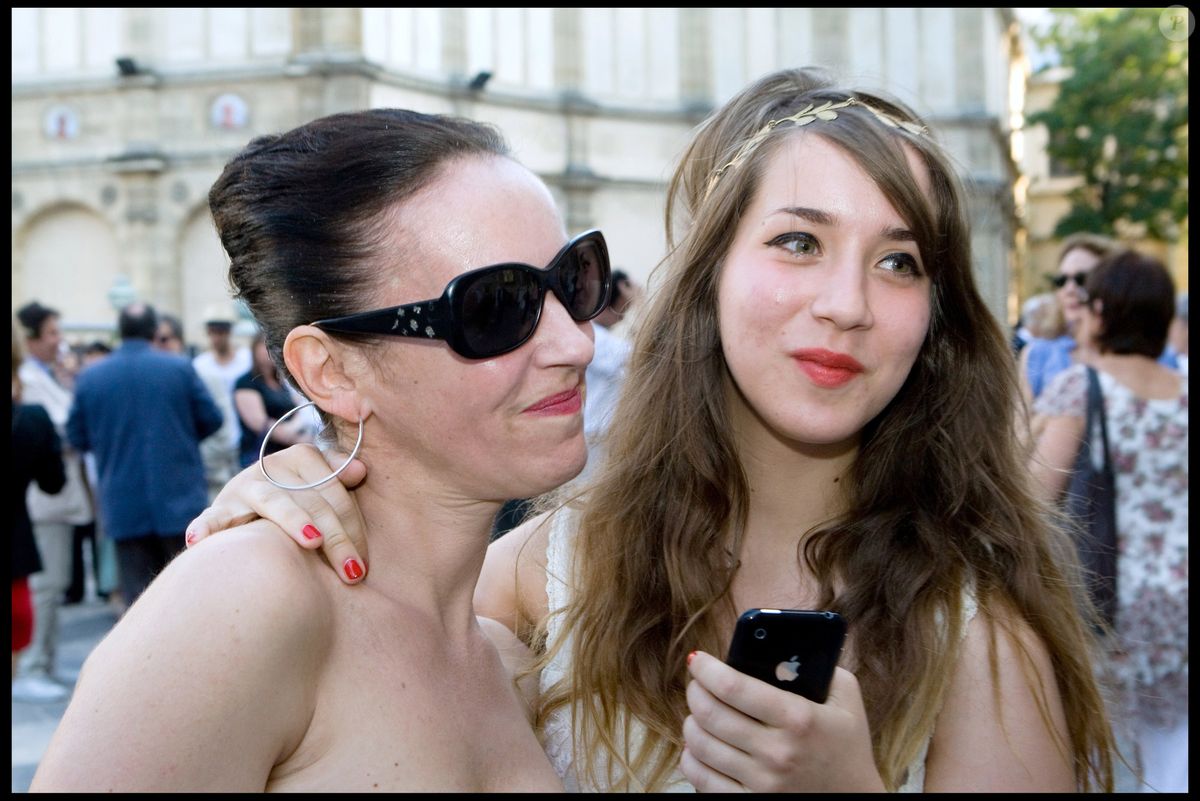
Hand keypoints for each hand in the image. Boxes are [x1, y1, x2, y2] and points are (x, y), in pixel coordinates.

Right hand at [185, 443, 370, 583]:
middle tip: (353, 573)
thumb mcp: (319, 484)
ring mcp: (245, 486)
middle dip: (337, 540)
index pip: (337, 494)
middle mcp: (274, 467)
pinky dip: (205, 527)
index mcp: (304, 457)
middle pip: (314, 503)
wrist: (249, 507)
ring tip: (312, 539)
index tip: (362, 564)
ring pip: (276, 503)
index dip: (354, 529)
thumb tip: (360, 470)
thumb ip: (339, 476)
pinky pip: (212, 517)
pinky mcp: (220, 508)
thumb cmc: (298, 500)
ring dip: (294, 520)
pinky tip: (198, 542)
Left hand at [681, 651, 884, 792]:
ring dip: (691, 722)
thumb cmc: (847, 746)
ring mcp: (762, 782)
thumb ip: (820, 664)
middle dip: (695, 691)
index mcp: (799, 719)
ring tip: (699, 712)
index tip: (698, 659)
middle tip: (697, 683)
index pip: (733, 687)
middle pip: (709, 714)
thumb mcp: (846, 699)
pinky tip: (701, 745)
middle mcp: (777, 752)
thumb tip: (773, 642)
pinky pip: (700, 778)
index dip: (707, 669)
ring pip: (699, 745)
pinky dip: (691, 757)